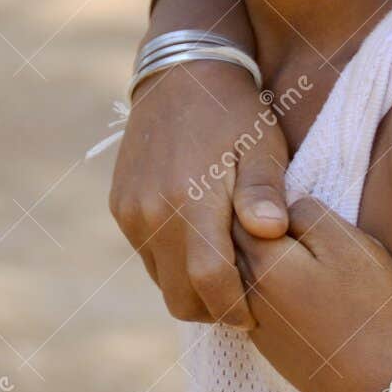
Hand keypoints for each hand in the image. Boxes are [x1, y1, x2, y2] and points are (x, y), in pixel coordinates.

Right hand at [108, 59, 290, 328]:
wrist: (182, 76)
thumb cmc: (237, 113)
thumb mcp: (263, 144)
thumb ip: (265, 190)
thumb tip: (270, 231)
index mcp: (189, 199)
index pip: (210, 281)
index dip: (235, 308)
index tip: (257, 316)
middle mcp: (151, 212)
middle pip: (180, 296)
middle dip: (214, 309)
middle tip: (248, 301)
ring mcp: (131, 212)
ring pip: (162, 281)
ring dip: (194, 288)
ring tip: (232, 272)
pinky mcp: (121, 208)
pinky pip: (149, 257)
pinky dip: (175, 264)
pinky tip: (206, 247)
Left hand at [233, 196, 391, 391]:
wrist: (383, 385)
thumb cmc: (372, 308)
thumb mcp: (350, 246)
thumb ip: (308, 215)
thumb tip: (281, 205)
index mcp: (263, 262)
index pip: (237, 209)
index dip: (255, 190)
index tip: (274, 180)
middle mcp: (246, 294)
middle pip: (231, 244)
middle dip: (245, 220)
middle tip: (275, 203)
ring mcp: (255, 325)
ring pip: (239, 275)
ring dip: (253, 254)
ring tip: (285, 239)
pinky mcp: (270, 347)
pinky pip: (253, 302)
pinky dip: (265, 286)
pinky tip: (295, 282)